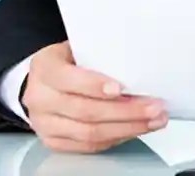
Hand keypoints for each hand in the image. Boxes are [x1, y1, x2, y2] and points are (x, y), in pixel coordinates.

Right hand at [21, 41, 167, 153]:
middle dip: (125, 111)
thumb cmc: (67, 62)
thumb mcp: (77, 49)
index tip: (122, 88)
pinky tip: (135, 129)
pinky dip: (116, 138)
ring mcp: (45, 123)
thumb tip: (136, 67)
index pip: (69, 79)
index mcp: (45, 68)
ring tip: (153, 120)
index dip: (95, 85)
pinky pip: (89, 146)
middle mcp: (40, 98)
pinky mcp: (53, 141)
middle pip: (86, 111)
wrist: (42, 82)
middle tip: (154, 107)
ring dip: (127, 128)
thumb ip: (99, 57)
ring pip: (90, 133)